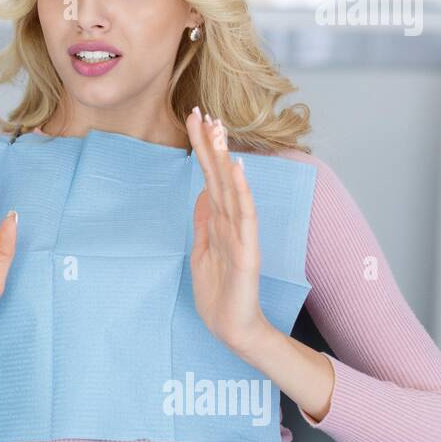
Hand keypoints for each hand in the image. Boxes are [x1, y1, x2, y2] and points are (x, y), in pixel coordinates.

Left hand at [186, 107, 271, 360]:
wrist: (233, 329)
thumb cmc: (219, 293)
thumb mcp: (202, 250)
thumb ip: (204, 221)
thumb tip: (202, 192)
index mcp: (220, 221)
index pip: (209, 177)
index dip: (203, 148)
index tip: (193, 119)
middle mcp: (232, 222)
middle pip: (219, 176)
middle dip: (211, 144)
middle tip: (202, 112)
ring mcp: (241, 236)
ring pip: (232, 190)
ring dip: (225, 158)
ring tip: (219, 130)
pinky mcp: (247, 253)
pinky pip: (244, 217)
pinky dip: (241, 192)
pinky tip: (237, 169)